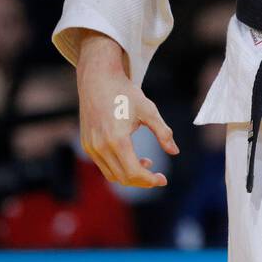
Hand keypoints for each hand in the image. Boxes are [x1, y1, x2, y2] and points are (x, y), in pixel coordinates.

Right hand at [76, 31, 178, 187]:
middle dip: (142, 181)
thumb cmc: (125, 93)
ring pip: (112, 175)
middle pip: (123, 178)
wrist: (98, 79)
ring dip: (130, 175)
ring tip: (147, 163)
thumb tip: (175, 152)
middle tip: (158, 177)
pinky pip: (104, 165)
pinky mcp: (87, 144)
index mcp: (117, 140)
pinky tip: (132, 157)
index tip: (163, 179)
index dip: (150, 181)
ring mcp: (91, 147)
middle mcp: (101, 147)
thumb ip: (163, 132)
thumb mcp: (149, 110)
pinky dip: (119, 167)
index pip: (134, 173)